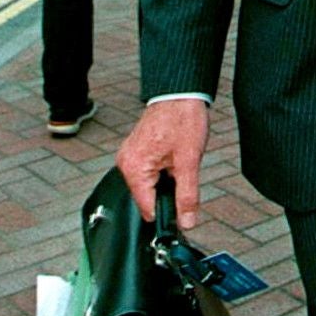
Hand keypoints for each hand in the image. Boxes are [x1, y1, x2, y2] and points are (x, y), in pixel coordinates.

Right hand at [117, 99, 208, 228]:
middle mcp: (126, 164)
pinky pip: (148, 174)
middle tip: (185, 174)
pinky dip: (163, 173)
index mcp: (134, 169)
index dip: (168, 216)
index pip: (148, 209)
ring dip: (167, 182)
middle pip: (148, 199)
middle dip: (169, 194)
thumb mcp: (189, 161)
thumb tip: (187, 222)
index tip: (184, 215)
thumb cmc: (183, 119)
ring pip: (149, 187)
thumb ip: (187, 195)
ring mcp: (129, 157)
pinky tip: (174, 158)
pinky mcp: (136, 152)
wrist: (180, 92)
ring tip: (180, 162)